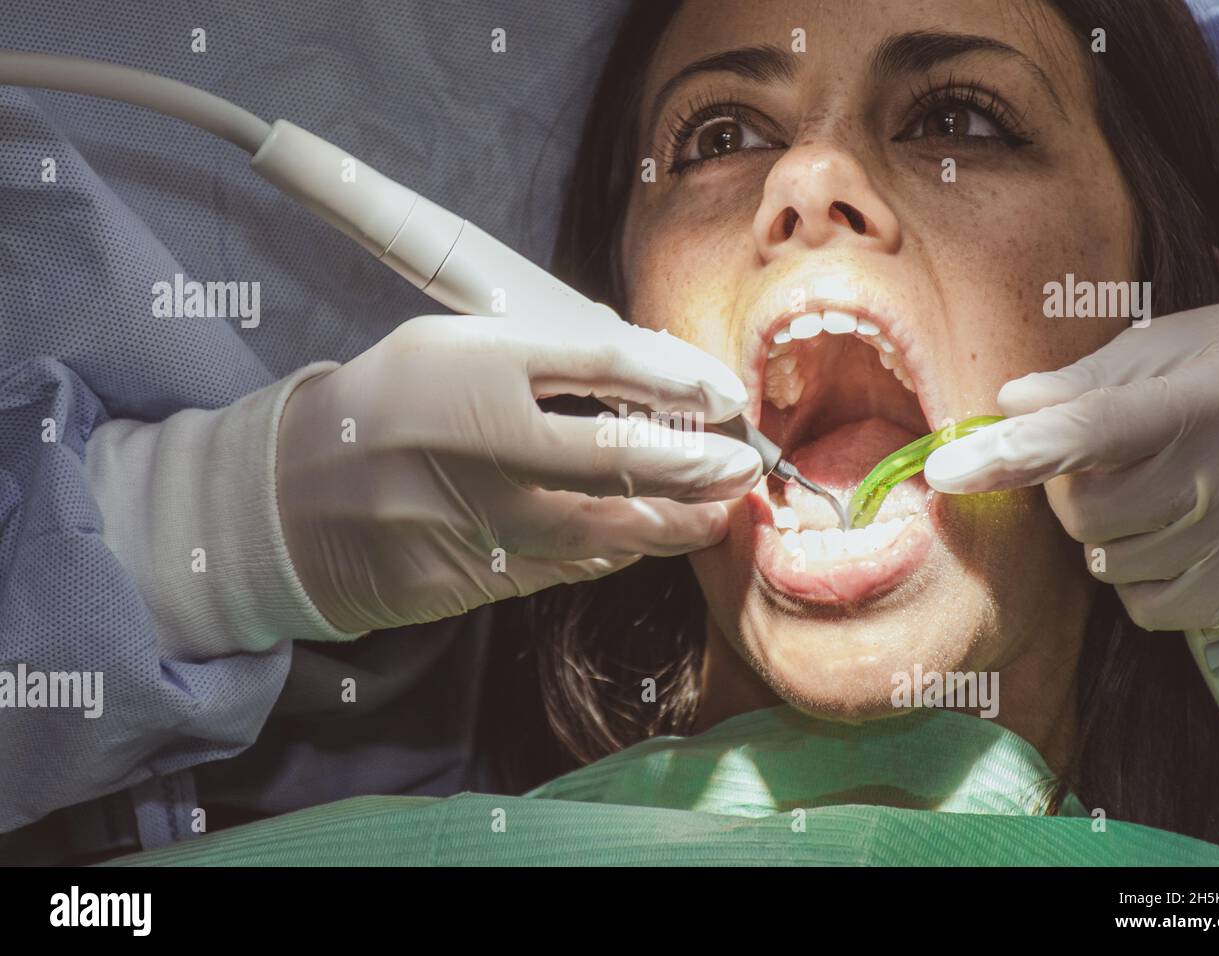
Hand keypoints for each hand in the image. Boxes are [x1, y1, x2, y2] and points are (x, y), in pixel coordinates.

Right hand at [276, 305, 761, 632]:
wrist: (294, 497)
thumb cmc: (388, 406)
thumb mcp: (451, 348)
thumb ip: (541, 360)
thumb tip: (643, 383)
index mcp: (476, 364)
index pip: (605, 363)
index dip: (678, 380)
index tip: (723, 394)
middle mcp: (483, 442)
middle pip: (620, 457)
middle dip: (698, 464)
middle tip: (743, 464)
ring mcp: (478, 519)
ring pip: (605, 528)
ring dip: (674, 522)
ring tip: (716, 511)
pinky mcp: (473, 575)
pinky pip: (569, 566)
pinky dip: (616, 552)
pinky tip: (647, 539)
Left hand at [925, 293, 1218, 630]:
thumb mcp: (1175, 347)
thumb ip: (1086, 379)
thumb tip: (1010, 404)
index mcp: (1196, 404)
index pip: (1088, 432)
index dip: (1011, 453)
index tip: (947, 469)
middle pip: (1083, 513)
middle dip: (1074, 489)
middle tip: (1114, 460)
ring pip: (1108, 563)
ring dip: (1110, 533)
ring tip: (1162, 492)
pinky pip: (1145, 606)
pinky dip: (1140, 577)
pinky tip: (1178, 535)